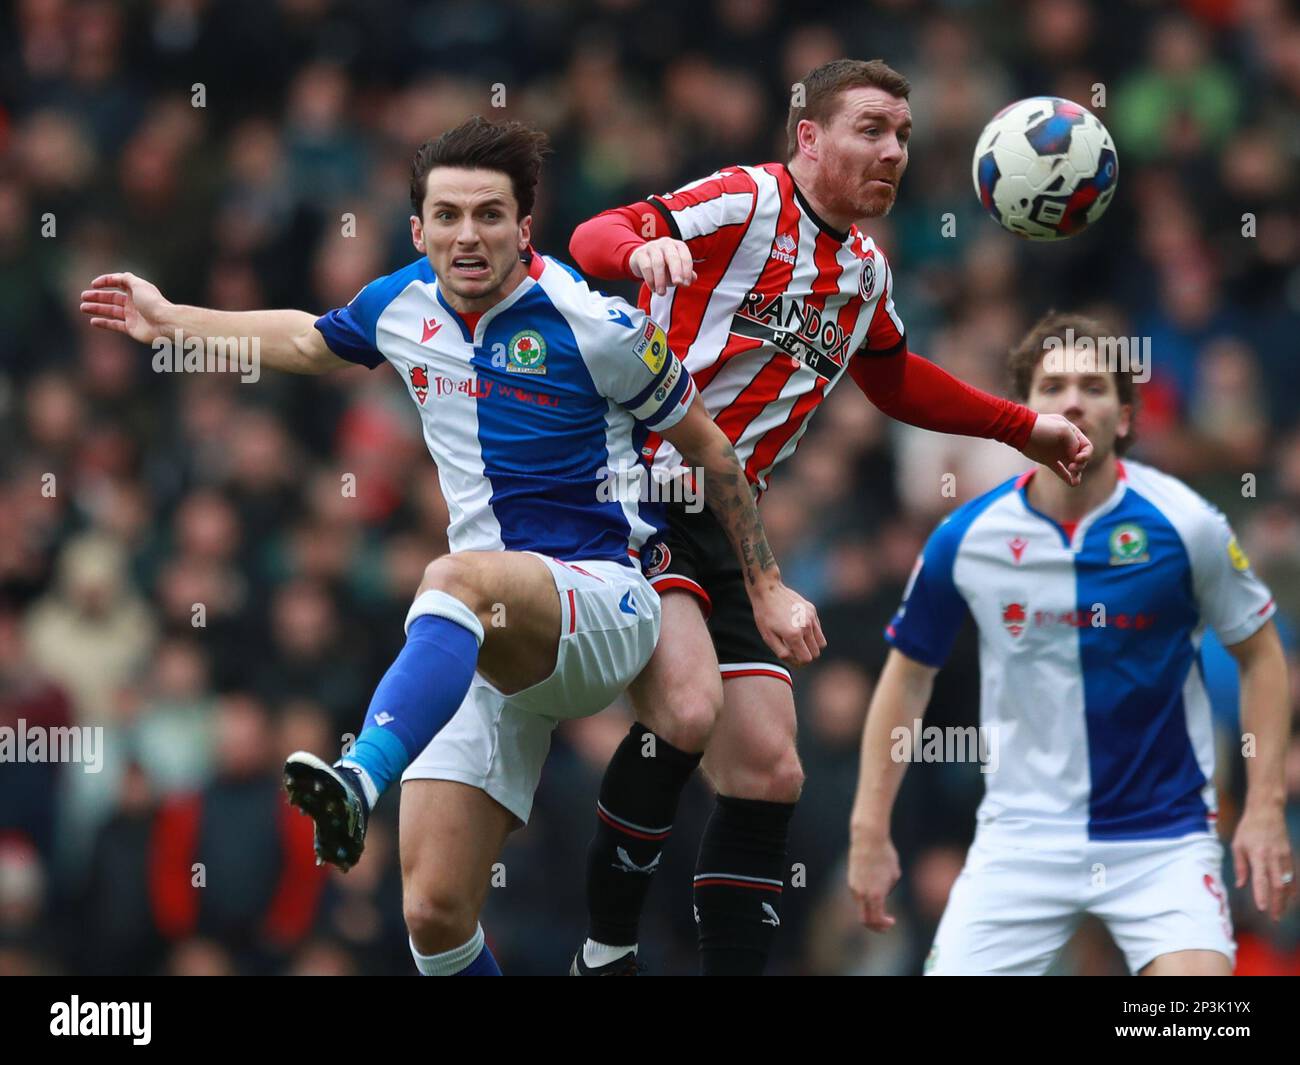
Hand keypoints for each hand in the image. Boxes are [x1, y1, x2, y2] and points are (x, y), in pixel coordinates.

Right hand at [80, 272, 171, 343]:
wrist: (164, 323)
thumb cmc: (152, 302)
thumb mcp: (138, 285)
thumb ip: (126, 278)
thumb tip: (116, 276)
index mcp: (136, 290)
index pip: (118, 283)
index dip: (106, 282)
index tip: (93, 284)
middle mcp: (134, 302)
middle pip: (112, 298)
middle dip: (97, 297)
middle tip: (83, 296)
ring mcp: (132, 315)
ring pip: (111, 311)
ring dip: (97, 309)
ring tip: (83, 307)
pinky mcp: (131, 328)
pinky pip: (114, 324)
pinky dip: (104, 323)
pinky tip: (92, 321)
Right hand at [628, 238, 695, 295]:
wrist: (641, 259)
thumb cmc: (663, 265)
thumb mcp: (676, 269)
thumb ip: (685, 274)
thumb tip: (693, 278)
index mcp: (678, 246)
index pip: (685, 257)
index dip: (687, 271)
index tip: (686, 284)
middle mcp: (666, 243)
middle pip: (672, 257)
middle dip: (676, 271)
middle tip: (677, 284)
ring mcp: (652, 247)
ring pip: (658, 262)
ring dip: (661, 280)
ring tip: (662, 292)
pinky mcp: (640, 254)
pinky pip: (646, 267)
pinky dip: (650, 280)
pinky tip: (653, 288)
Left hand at [749, 581, 824, 666]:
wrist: (768, 590)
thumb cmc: (765, 615)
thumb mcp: (768, 637)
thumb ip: (782, 652)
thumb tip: (795, 661)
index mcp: (794, 635)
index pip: (806, 659)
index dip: (799, 662)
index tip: (791, 656)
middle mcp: (806, 626)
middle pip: (816, 653)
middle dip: (806, 655)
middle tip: (794, 649)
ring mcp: (811, 617)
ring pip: (821, 642)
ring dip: (812, 645)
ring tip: (799, 640)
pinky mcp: (812, 610)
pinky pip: (818, 629)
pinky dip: (812, 633)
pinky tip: (799, 626)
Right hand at [848, 830, 900, 931]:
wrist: (868, 839)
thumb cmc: (885, 855)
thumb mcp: (894, 875)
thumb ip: (888, 889)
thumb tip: (883, 894)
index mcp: (876, 895)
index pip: (877, 920)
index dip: (884, 925)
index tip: (891, 921)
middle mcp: (862, 894)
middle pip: (864, 920)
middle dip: (875, 926)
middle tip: (884, 924)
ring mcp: (854, 887)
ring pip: (861, 907)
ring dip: (870, 910)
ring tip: (882, 902)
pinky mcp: (850, 880)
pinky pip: (858, 896)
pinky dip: (866, 900)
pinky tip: (874, 890)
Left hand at [1021, 413, 1091, 485]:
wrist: (1021, 432)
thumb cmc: (1042, 429)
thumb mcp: (1063, 430)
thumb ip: (1074, 443)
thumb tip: (1075, 457)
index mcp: (1072, 433)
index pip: (1086, 447)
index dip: (1086, 455)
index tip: (1077, 459)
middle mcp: (1067, 443)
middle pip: (1080, 457)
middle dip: (1080, 465)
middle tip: (1072, 467)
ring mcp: (1058, 452)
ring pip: (1072, 466)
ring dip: (1076, 474)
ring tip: (1075, 481)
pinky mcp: (1049, 460)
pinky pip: (1060, 470)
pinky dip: (1067, 477)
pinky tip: (1072, 483)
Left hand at [1232, 802, 1295, 921]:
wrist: (1267, 811)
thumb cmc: (1248, 828)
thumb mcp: (1237, 844)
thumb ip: (1240, 866)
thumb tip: (1240, 885)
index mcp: (1258, 855)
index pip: (1261, 879)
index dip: (1261, 894)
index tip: (1261, 908)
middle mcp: (1273, 858)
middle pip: (1278, 885)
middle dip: (1277, 903)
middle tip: (1275, 918)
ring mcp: (1284, 857)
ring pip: (1288, 883)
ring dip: (1285, 899)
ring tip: (1281, 912)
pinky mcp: (1290, 855)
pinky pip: (1293, 876)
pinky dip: (1292, 889)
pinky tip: (1289, 898)